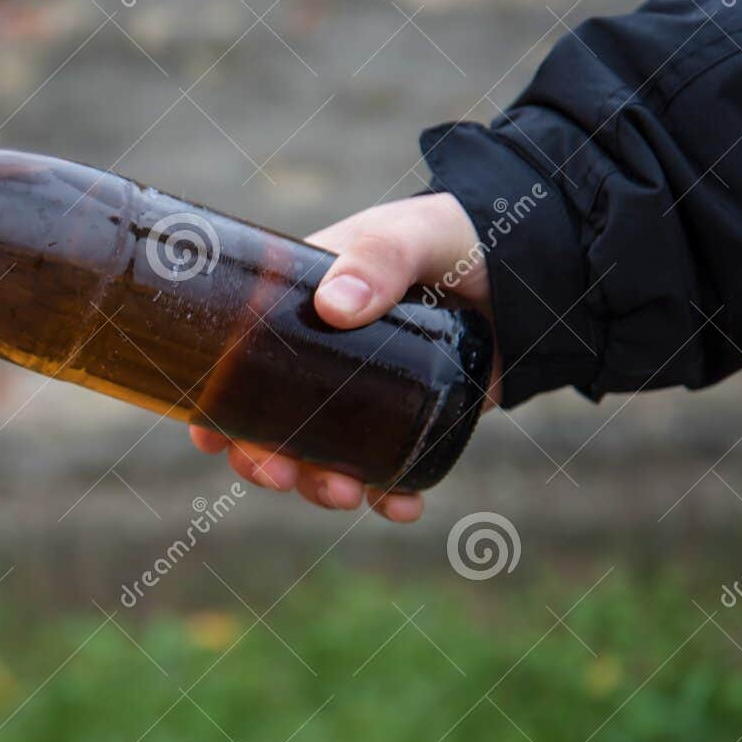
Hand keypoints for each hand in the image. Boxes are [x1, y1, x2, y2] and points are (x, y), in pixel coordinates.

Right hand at [189, 192, 499, 522]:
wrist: (532, 268)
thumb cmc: (455, 236)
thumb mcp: (412, 234)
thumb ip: (379, 258)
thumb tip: (333, 309)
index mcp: (296, 310)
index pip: (237, 362)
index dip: (214, 405)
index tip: (209, 437)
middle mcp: (321, 360)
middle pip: (269, 423)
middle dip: (263, 460)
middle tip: (277, 475)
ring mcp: (365, 397)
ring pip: (321, 456)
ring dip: (317, 486)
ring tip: (342, 496)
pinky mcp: (411, 422)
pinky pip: (387, 471)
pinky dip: (388, 497)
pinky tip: (400, 506)